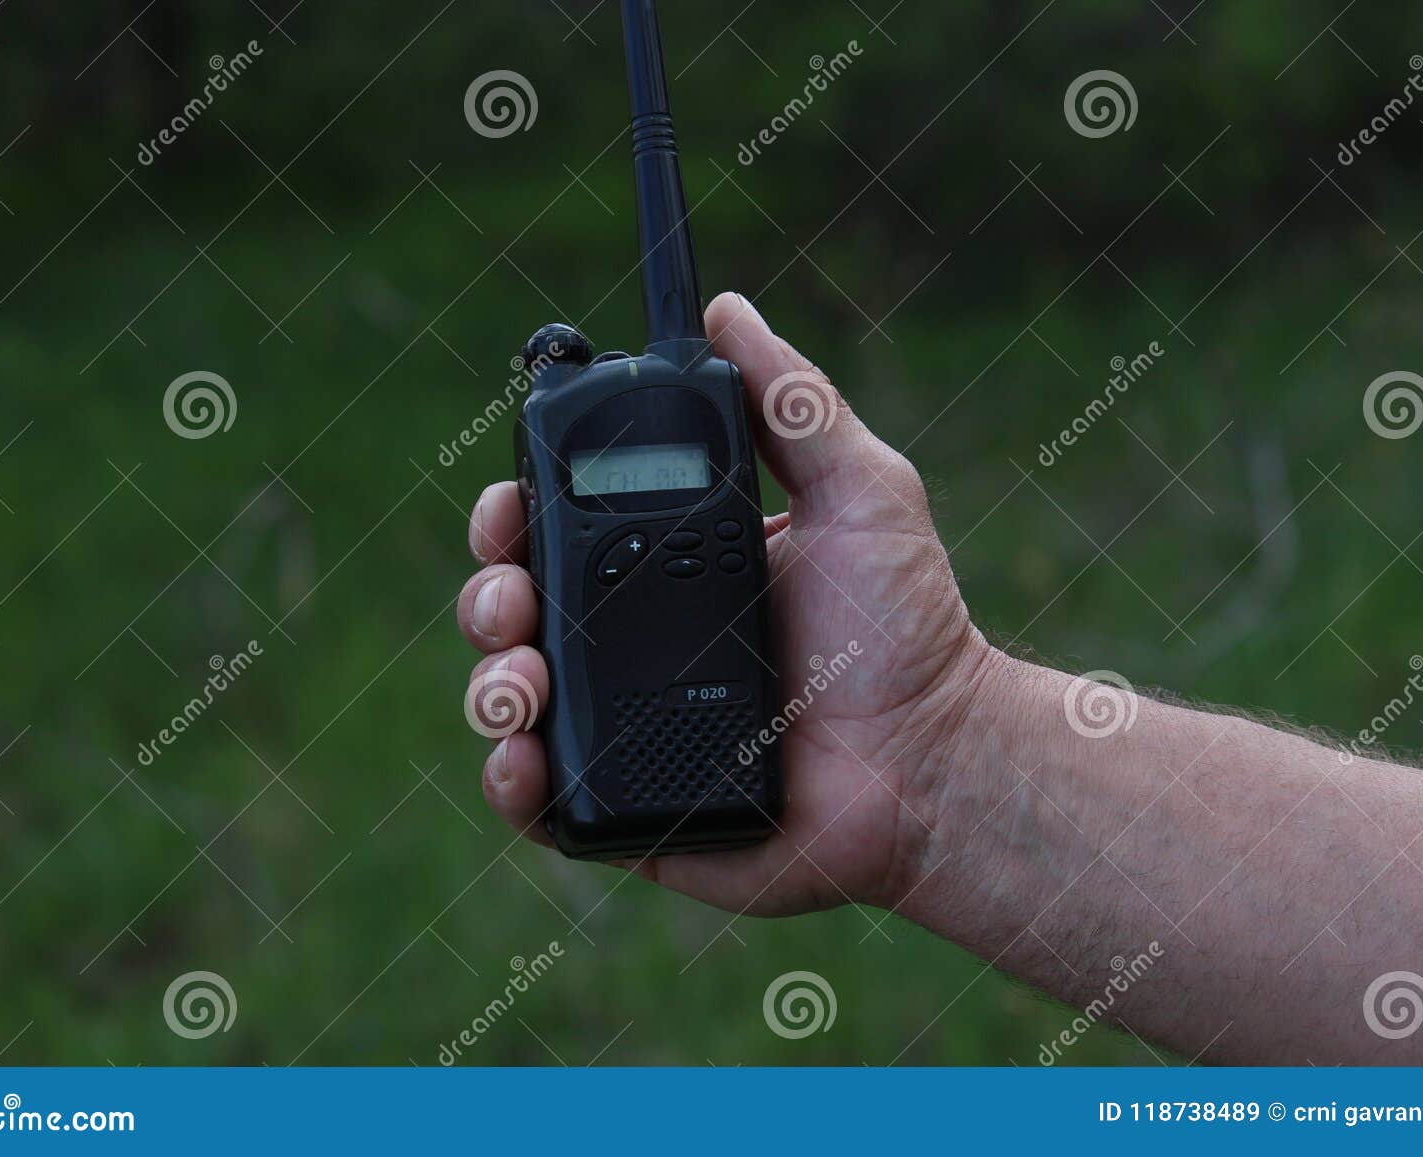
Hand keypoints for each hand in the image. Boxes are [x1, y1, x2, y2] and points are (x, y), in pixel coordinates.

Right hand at [458, 293, 991, 916]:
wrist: (934, 760)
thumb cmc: (906, 628)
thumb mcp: (862, 491)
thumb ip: (796, 403)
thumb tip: (728, 308)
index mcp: (669, 568)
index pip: (559, 529)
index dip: (515, 512)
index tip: (511, 500)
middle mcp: (631, 644)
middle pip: (515, 609)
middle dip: (488, 594)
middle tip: (512, 597)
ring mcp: (623, 730)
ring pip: (510, 700)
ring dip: (489, 681)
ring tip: (518, 680)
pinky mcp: (629, 811)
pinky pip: (542, 802)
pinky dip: (511, 781)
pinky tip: (523, 758)